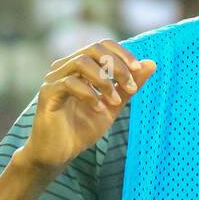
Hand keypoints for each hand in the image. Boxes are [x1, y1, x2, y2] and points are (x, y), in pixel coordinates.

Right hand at [19, 39, 156, 169]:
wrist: (59, 154)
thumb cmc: (81, 128)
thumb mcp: (113, 106)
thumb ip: (128, 86)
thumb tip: (151, 63)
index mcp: (80, 67)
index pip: (102, 45)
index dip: (122, 53)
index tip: (138, 69)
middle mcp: (65, 67)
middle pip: (93, 49)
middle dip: (117, 66)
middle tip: (131, 87)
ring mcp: (54, 78)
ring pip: (82, 63)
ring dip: (104, 81)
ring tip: (114, 102)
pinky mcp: (47, 93)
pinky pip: (70, 83)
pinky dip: (89, 94)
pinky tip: (98, 109)